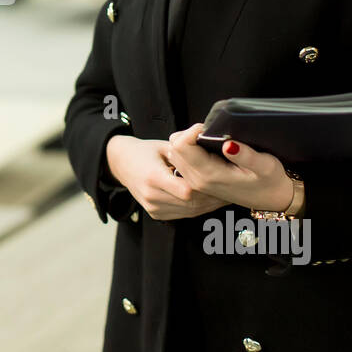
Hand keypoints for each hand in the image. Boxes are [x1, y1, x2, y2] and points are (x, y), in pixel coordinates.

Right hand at [105, 134, 228, 220]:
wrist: (120, 164)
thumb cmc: (144, 151)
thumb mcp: (164, 145)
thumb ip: (185, 148)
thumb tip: (207, 136)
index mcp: (153, 177)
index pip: (187, 190)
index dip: (206, 187)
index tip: (222, 179)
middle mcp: (152, 196)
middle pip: (191, 203)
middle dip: (213, 197)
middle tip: (231, 188)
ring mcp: (153, 208)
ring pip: (190, 211)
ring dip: (209, 204)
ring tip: (225, 194)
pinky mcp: (156, 214)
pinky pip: (184, 214)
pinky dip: (198, 208)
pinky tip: (210, 199)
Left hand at [165, 123, 293, 212]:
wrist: (271, 199)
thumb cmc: (270, 181)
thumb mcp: (266, 165)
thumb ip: (246, 155)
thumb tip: (229, 144)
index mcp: (210, 175)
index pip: (182, 146)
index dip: (192, 130)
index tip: (209, 127)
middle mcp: (197, 180)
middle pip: (174, 148)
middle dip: (186, 134)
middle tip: (208, 131)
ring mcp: (196, 182)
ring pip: (175, 154)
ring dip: (185, 142)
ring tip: (207, 138)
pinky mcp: (197, 181)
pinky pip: (181, 161)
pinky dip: (187, 150)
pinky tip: (205, 148)